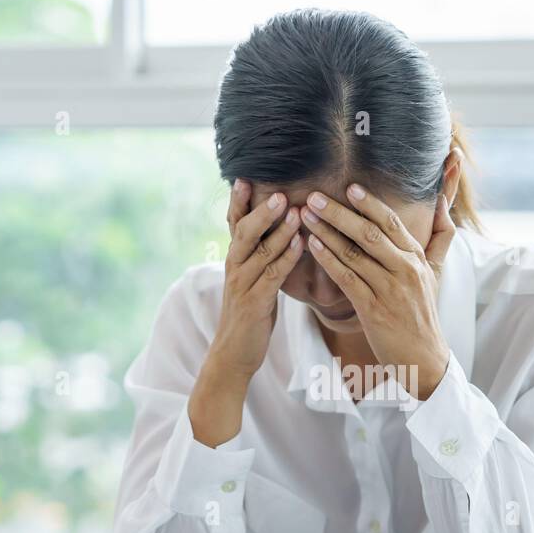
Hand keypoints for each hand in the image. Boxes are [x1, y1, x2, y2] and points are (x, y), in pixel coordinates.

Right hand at [189, 180, 301, 446]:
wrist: (232, 355)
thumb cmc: (248, 316)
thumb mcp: (250, 282)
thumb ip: (260, 258)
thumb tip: (277, 233)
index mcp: (234, 260)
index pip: (234, 224)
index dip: (238, 202)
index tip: (245, 177)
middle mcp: (234, 268)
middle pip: (244, 231)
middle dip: (260, 209)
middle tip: (278, 189)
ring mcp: (242, 285)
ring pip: (259, 251)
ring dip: (278, 230)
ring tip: (295, 209)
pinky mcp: (254, 303)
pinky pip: (272, 275)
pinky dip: (286, 258)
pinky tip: (301, 244)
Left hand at [303, 184, 454, 399]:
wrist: (423, 358)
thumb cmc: (423, 313)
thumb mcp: (436, 272)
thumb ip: (441, 236)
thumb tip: (443, 205)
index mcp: (417, 258)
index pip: (392, 223)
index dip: (369, 204)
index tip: (349, 187)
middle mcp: (405, 270)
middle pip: (369, 233)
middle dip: (339, 212)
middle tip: (315, 196)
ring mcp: (389, 290)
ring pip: (354, 253)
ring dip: (326, 232)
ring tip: (306, 216)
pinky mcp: (373, 310)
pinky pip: (346, 278)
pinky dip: (328, 260)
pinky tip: (312, 246)